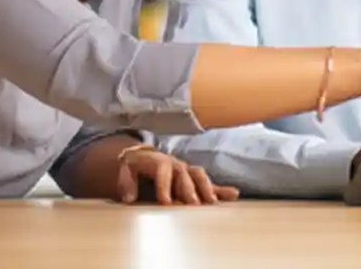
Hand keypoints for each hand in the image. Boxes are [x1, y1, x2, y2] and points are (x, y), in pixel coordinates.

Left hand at [116, 146, 239, 205]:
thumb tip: (129, 198)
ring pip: (199, 176)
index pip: (163, 171)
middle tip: (193, 204)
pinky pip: (210, 183)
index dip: (165, 186)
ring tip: (212, 203)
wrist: (145, 157)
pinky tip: (234, 195)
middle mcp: (176, 164)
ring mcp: (187, 171)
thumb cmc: (136, 165)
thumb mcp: (127, 169)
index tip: (166, 202)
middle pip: (185, 174)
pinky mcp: (194, 180)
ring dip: (206, 189)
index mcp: (159, 161)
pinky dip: (222, 189)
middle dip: (189, 189)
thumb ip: (127, 183)